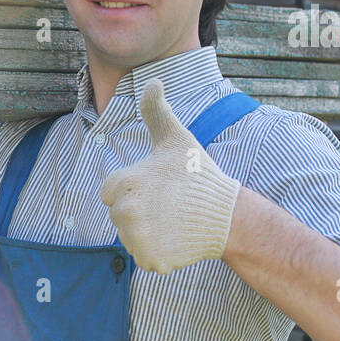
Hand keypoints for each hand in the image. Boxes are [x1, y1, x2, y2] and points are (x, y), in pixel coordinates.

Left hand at [98, 78, 241, 274]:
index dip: (135, 188)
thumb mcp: (175, 138)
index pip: (111, 191)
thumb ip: (155, 111)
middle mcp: (124, 213)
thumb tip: (152, 80)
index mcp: (123, 183)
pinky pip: (143, 257)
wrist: (228, 215)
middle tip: (169, 204)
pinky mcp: (150, 260)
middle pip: (119, 215)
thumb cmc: (197, 174)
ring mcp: (137, 239)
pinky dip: (158, 251)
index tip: (159, 186)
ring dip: (147, 231)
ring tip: (174, 220)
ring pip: (129, 237)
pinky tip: (178, 238)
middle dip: (140, 211)